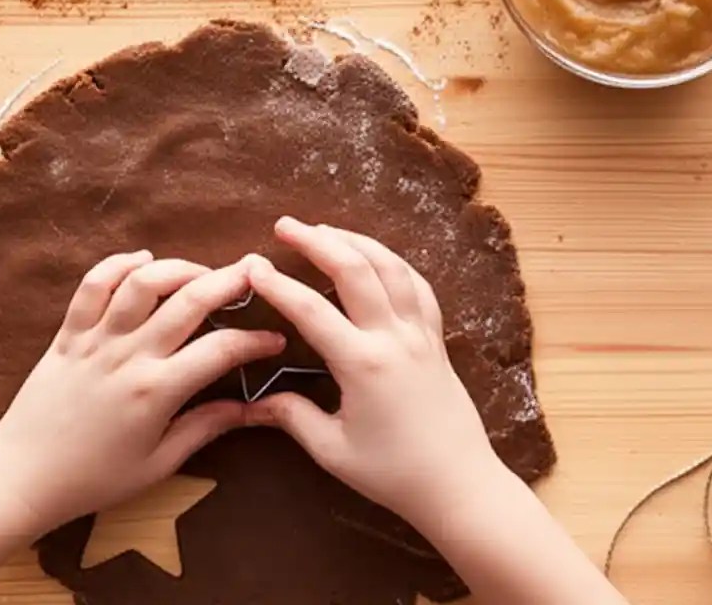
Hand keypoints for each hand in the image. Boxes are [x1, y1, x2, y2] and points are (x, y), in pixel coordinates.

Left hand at [0, 251, 285, 530]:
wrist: (22, 476)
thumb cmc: (93, 479)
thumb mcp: (158, 464)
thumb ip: (204, 428)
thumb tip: (248, 408)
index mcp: (156, 392)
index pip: (221, 351)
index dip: (255, 340)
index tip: (275, 339)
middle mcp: (128, 357)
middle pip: (189, 301)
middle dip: (230, 281)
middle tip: (254, 273)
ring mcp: (95, 341)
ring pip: (142, 283)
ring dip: (178, 267)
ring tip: (201, 272)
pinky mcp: (67, 335)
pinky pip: (92, 286)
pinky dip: (118, 265)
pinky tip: (142, 261)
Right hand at [245, 217, 507, 531]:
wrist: (460, 485)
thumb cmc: (395, 474)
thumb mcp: (332, 450)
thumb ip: (292, 417)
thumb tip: (256, 402)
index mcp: (364, 365)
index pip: (311, 311)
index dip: (278, 285)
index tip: (252, 266)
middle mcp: (395, 340)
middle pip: (355, 270)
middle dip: (317, 241)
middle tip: (285, 225)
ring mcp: (421, 336)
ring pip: (392, 267)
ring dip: (357, 241)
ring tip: (326, 230)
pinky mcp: (437, 341)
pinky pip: (418, 286)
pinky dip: (394, 263)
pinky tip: (377, 257)